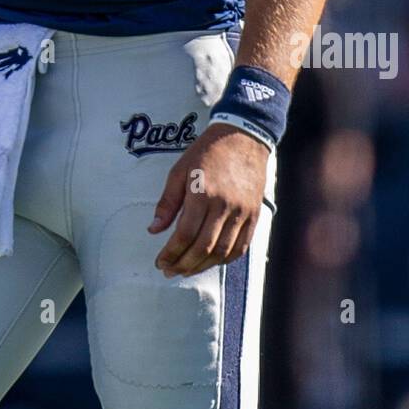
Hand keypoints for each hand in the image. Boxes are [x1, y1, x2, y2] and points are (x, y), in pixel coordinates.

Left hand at [148, 122, 269, 277]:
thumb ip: (167, 202)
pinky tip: (211, 262)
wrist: (243, 137)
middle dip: (183, 264)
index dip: (171, 252)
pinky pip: (240, 246)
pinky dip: (225, 259)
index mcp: (202, 193)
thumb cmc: (207, 151)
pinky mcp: (254, 215)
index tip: (160, 261)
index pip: (184, 234)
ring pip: (222, 252)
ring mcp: (242, 212)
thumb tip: (153, 230)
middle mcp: (224, 205)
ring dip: (203, 266)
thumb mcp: (179, 170)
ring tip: (186, 270)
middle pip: (203, 248)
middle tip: (170, 271)